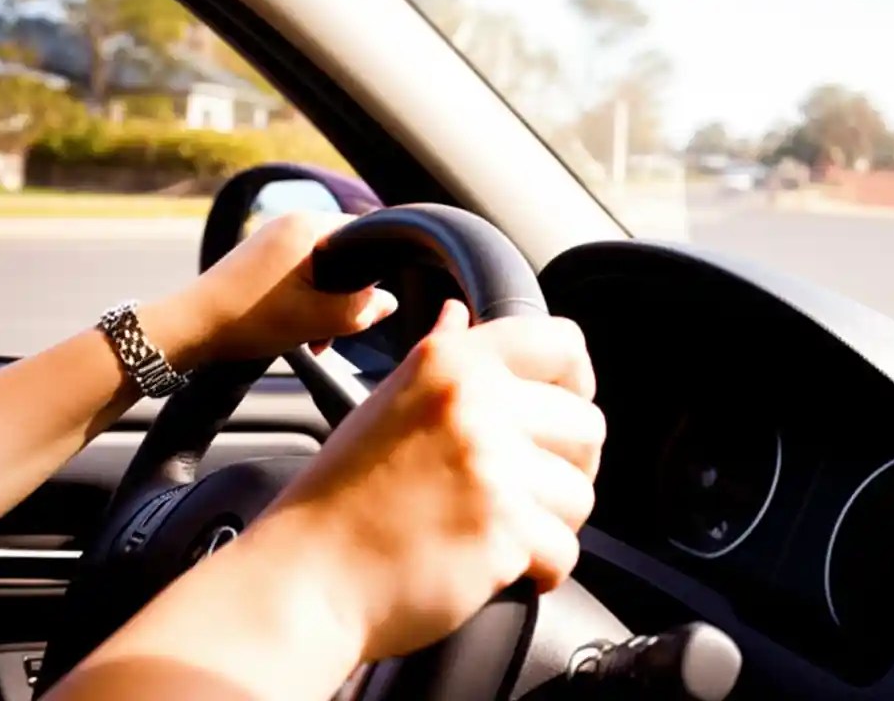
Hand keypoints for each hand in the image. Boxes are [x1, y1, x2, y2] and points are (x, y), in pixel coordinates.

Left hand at [144, 212, 397, 364]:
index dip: (375, 272)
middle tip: (333, 331)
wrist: (189, 327)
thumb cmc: (249, 318)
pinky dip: (305, 303)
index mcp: (308, 224)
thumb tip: (389, 302)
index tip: (366, 306)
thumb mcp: (317, 319)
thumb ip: (362, 310)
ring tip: (311, 338)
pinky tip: (296, 332)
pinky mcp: (260, 260)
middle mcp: (291, 223)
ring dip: (325, 307)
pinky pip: (300, 278)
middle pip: (344, 257)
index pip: (367, 234)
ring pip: (322, 272)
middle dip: (345, 298)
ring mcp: (273, 240)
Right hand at [250, 300, 604, 661]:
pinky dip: (539, 569)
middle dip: (565, 465)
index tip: (561, 410)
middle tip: (526, 490)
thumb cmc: (338, 499)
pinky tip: (497, 567)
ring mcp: (491, 467)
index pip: (560, 343)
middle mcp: (475, 404)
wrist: (306, 576)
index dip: (575, 381)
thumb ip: (435, 357)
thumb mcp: (382, 404)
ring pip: (580, 493)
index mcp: (450, 365)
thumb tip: (456, 315)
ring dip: (551, 521)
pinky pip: (565, 550)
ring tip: (500, 532)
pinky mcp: (503, 531)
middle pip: (587, 425)